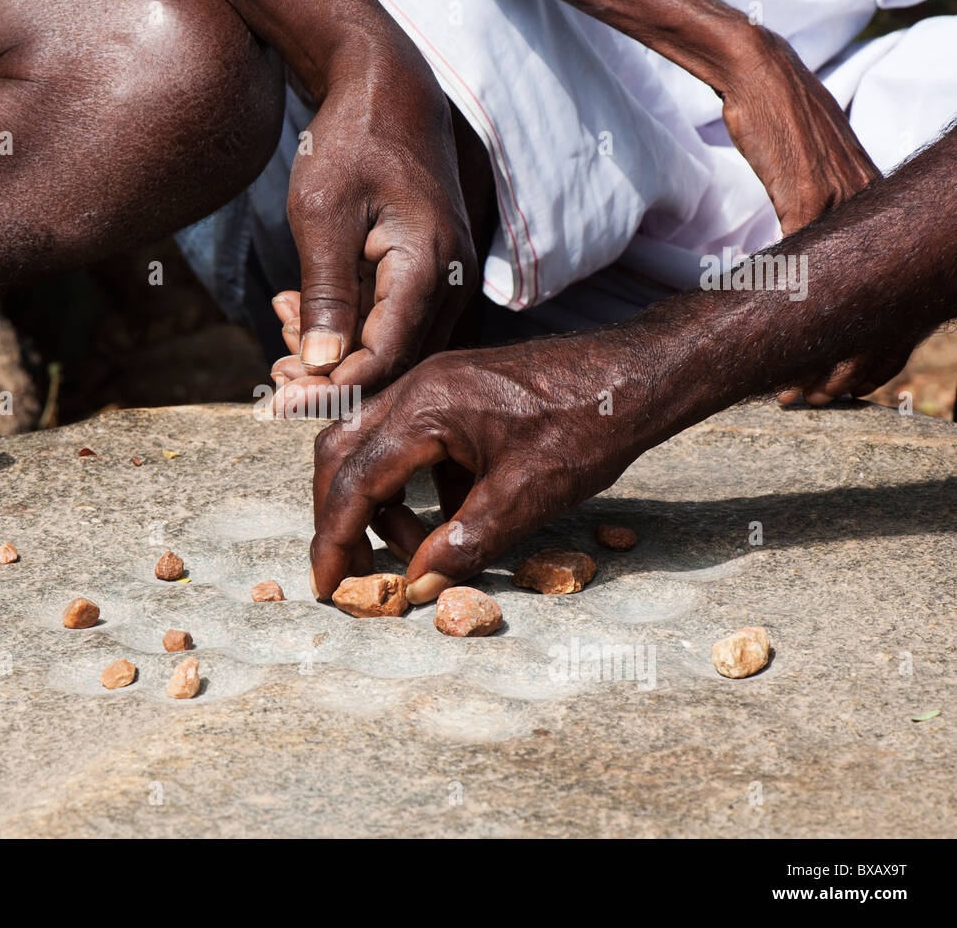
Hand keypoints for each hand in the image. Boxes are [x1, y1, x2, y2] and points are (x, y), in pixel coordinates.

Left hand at [273, 70, 475, 413]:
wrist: (385, 88)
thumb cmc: (351, 141)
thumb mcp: (323, 216)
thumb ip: (325, 295)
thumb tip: (320, 367)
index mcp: (429, 266)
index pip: (387, 356)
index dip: (334, 388)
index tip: (282, 401)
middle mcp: (449, 279)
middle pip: (394, 361)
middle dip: (331, 376)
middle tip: (274, 377)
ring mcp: (443, 276)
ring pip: (391, 343)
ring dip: (333, 349)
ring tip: (281, 320)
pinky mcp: (427, 271)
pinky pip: (389, 317)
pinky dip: (343, 321)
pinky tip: (295, 303)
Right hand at [309, 335, 656, 605]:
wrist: (635, 374)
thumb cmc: (587, 426)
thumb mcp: (525, 498)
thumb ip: (464, 545)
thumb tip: (416, 587)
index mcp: (425, 408)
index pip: (354, 481)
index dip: (334, 539)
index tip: (327, 584)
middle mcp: (416, 388)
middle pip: (342, 456)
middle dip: (339, 517)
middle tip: (353, 570)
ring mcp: (433, 386)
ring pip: (372, 448)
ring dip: (379, 505)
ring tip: (416, 552)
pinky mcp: (453, 394)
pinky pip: (408, 442)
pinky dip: (411, 486)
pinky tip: (448, 520)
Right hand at [722, 28, 892, 403]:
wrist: (765, 78)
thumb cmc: (782, 126)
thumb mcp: (807, 175)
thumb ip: (817, 213)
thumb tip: (803, 252)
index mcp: (870, 206)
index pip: (872, 291)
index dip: (857, 342)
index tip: (832, 382)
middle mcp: (866, 207)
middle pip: (860, 299)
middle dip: (834, 358)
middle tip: (805, 398)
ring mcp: (840, 202)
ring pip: (831, 291)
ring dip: (807, 341)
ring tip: (787, 385)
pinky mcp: (808, 196)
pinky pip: (799, 262)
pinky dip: (783, 301)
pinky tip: (767, 337)